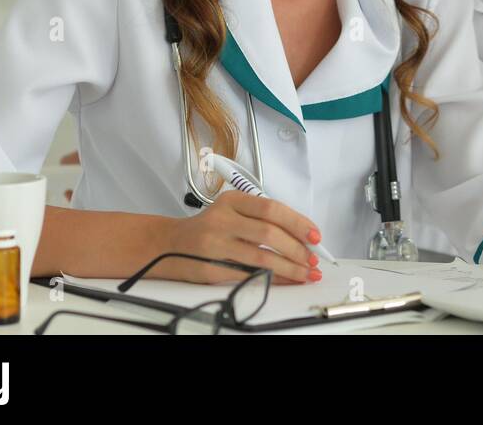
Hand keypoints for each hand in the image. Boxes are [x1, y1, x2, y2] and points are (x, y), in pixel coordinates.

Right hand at [157, 190, 323, 284]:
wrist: (166, 244)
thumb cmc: (209, 228)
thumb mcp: (232, 212)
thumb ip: (262, 219)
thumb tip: (302, 235)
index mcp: (232, 200)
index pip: (271, 208)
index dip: (297, 222)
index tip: (315, 236)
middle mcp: (222, 219)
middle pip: (268, 232)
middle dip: (297, 248)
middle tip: (313, 258)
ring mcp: (214, 244)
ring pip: (261, 256)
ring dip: (289, 267)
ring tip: (306, 273)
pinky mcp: (210, 268)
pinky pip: (248, 275)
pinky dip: (273, 279)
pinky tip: (286, 280)